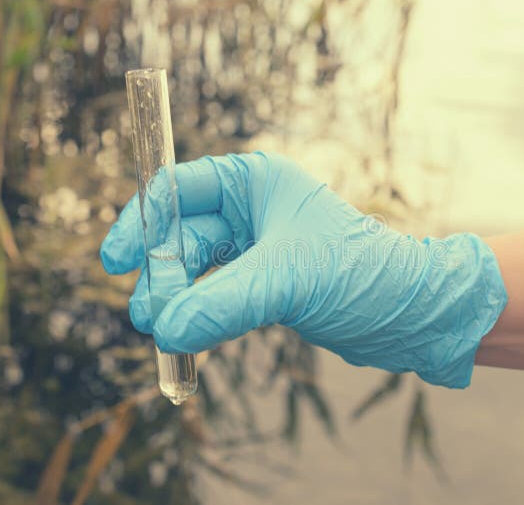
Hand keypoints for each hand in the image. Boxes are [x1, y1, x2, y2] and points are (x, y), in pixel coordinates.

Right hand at [100, 152, 506, 387]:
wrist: (411, 314)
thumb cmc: (360, 275)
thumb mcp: (286, 281)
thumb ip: (221, 303)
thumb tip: (164, 330)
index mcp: (254, 182)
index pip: (177, 191)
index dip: (140, 223)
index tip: (113, 261)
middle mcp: (252, 209)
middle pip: (179, 236)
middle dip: (160, 275)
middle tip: (149, 317)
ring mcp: (257, 248)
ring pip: (195, 271)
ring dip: (176, 301)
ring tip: (164, 335)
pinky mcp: (265, 283)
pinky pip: (215, 296)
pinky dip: (199, 316)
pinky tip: (187, 341)